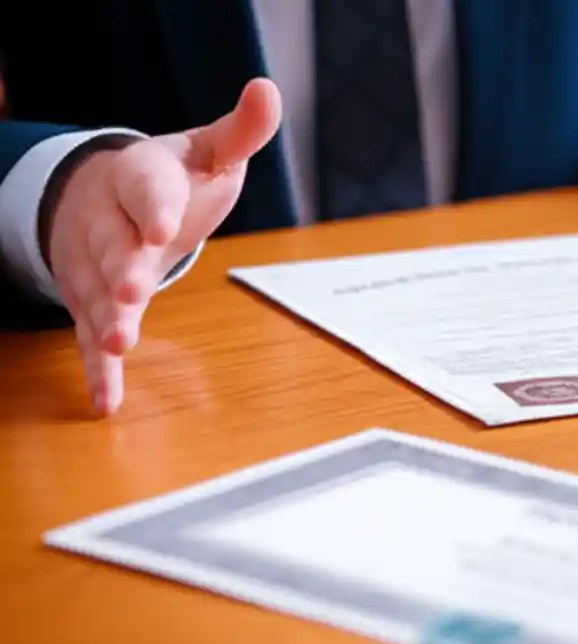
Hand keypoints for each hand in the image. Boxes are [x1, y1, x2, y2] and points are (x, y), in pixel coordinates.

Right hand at [46, 77, 280, 414]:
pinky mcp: (93, 302)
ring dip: (109, 316)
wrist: (107, 196)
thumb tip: (269, 89)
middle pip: (115, 245)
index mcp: (142, 178)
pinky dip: (100, 369)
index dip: (154, 206)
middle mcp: (109, 222)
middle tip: (131, 290)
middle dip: (123, 268)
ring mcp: (97, 266)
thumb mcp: (210, 150)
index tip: (162, 225)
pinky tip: (106, 402)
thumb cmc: (173, 176)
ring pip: (99, 292)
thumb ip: (241, 129)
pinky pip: (92, 337)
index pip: (146, 189)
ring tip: (121, 340)